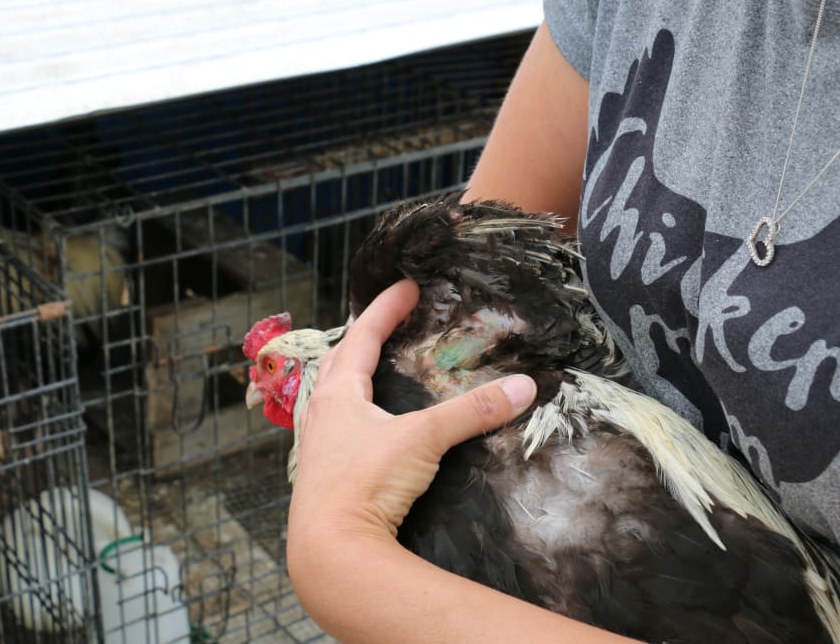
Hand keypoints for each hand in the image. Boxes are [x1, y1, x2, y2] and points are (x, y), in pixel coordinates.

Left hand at [286, 279, 536, 546]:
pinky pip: (337, 432)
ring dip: (351, 378)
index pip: (361, 336)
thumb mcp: (422, 440)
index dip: (385, 309)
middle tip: (386, 323)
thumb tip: (521, 386)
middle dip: (362, 338)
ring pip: (331, 399)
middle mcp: (320, 415)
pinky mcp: (325, 478)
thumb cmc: (365, 485)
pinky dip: (353, 418)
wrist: (331, 552)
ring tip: (371, 371)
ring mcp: (318, 448)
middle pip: (338, 363)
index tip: (407, 286)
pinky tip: (365, 432)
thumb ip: (471, 412)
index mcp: (337, 395)